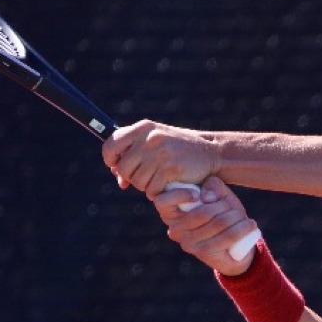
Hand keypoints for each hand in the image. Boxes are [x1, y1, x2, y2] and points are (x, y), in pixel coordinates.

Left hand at [103, 120, 219, 194]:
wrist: (211, 153)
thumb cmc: (179, 150)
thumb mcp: (156, 143)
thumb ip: (134, 155)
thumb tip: (119, 180)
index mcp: (143, 128)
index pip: (111, 145)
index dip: (110, 160)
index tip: (116, 166)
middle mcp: (150, 138)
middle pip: (123, 168)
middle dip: (131, 178)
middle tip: (145, 177)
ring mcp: (161, 153)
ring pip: (137, 182)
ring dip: (146, 186)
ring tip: (159, 180)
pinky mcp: (171, 168)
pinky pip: (152, 190)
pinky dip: (157, 192)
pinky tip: (167, 185)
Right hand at [153, 176, 261, 275]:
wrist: (235, 245)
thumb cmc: (222, 213)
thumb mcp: (218, 194)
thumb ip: (212, 186)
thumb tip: (205, 197)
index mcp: (171, 212)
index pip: (163, 201)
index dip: (180, 194)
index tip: (198, 193)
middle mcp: (175, 229)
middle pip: (203, 212)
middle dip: (224, 205)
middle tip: (232, 207)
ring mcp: (188, 243)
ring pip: (219, 223)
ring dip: (236, 217)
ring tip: (242, 217)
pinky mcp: (203, 253)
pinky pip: (227, 236)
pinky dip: (243, 228)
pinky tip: (250, 224)